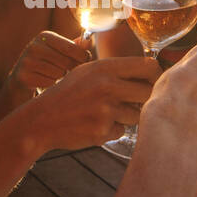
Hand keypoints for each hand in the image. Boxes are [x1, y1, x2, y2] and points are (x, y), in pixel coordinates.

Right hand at [8, 31, 90, 91]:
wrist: (21, 78)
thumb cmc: (46, 63)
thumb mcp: (58, 51)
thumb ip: (74, 46)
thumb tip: (89, 40)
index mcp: (44, 36)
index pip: (71, 47)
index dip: (83, 56)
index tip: (85, 60)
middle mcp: (34, 46)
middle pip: (66, 62)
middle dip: (71, 68)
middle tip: (67, 70)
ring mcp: (27, 61)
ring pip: (59, 73)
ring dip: (60, 77)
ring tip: (53, 74)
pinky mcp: (23, 76)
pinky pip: (49, 83)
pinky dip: (50, 85)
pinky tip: (44, 81)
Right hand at [27, 56, 161, 151]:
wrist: (41, 120)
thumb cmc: (67, 94)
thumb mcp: (86, 72)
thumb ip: (115, 71)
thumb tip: (150, 71)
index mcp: (105, 68)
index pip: (148, 66)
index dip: (156, 75)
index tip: (153, 83)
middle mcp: (107, 86)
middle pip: (149, 92)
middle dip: (145, 99)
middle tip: (134, 103)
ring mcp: (106, 110)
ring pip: (137, 115)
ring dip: (127, 117)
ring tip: (104, 114)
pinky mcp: (103, 130)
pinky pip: (122, 131)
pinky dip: (113, 130)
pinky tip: (94, 126)